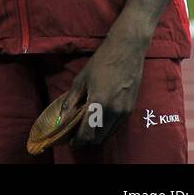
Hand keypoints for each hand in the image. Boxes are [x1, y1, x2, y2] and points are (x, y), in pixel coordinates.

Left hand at [62, 32, 147, 147]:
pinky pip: (117, 125)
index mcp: (99, 104)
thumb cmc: (100, 63)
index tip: (72, 143)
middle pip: (99, 137)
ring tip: (87, 125)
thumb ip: (71, 101)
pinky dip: (107, 126)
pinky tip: (100, 117)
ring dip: (98, 133)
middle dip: (87, 138)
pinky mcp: (131, 108)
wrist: (126, 51)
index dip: (78, 141)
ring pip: (109, 133)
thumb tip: (62, 117)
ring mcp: (125, 111)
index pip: (87, 133)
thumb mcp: (80, 80)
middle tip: (77, 133)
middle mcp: (114, 111)